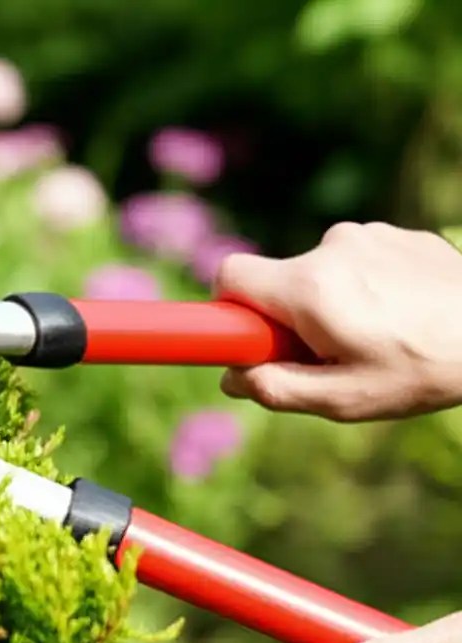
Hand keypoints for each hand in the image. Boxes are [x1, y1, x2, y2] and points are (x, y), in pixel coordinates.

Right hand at [213, 221, 461, 421]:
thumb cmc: (424, 370)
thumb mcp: (345, 400)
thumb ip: (277, 389)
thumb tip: (234, 377)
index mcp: (308, 288)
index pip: (229, 276)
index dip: (229, 309)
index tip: (250, 338)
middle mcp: (330, 249)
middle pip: (278, 280)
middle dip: (289, 316)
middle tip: (329, 353)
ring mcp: (366, 235)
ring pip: (319, 271)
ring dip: (332, 301)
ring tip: (379, 335)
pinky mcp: (395, 233)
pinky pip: (357, 260)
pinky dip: (366, 286)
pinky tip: (402, 314)